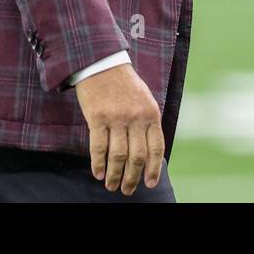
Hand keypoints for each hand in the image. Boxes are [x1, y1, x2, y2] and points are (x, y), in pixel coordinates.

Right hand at [74, 63, 164, 194]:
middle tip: (128, 190)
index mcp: (151, 114)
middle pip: (137, 156)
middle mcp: (136, 117)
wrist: (103, 63)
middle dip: (133, 177)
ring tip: (112, 186)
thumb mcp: (145, 100)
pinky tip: (98, 174)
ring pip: (118, 155)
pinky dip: (98, 164)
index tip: (150, 183)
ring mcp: (117, 118)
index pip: (156, 147)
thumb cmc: (125, 84)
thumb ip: (148, 122)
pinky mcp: (97, 117)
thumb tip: (149, 152)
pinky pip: (98, 147)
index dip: (154, 168)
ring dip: (115, 175)